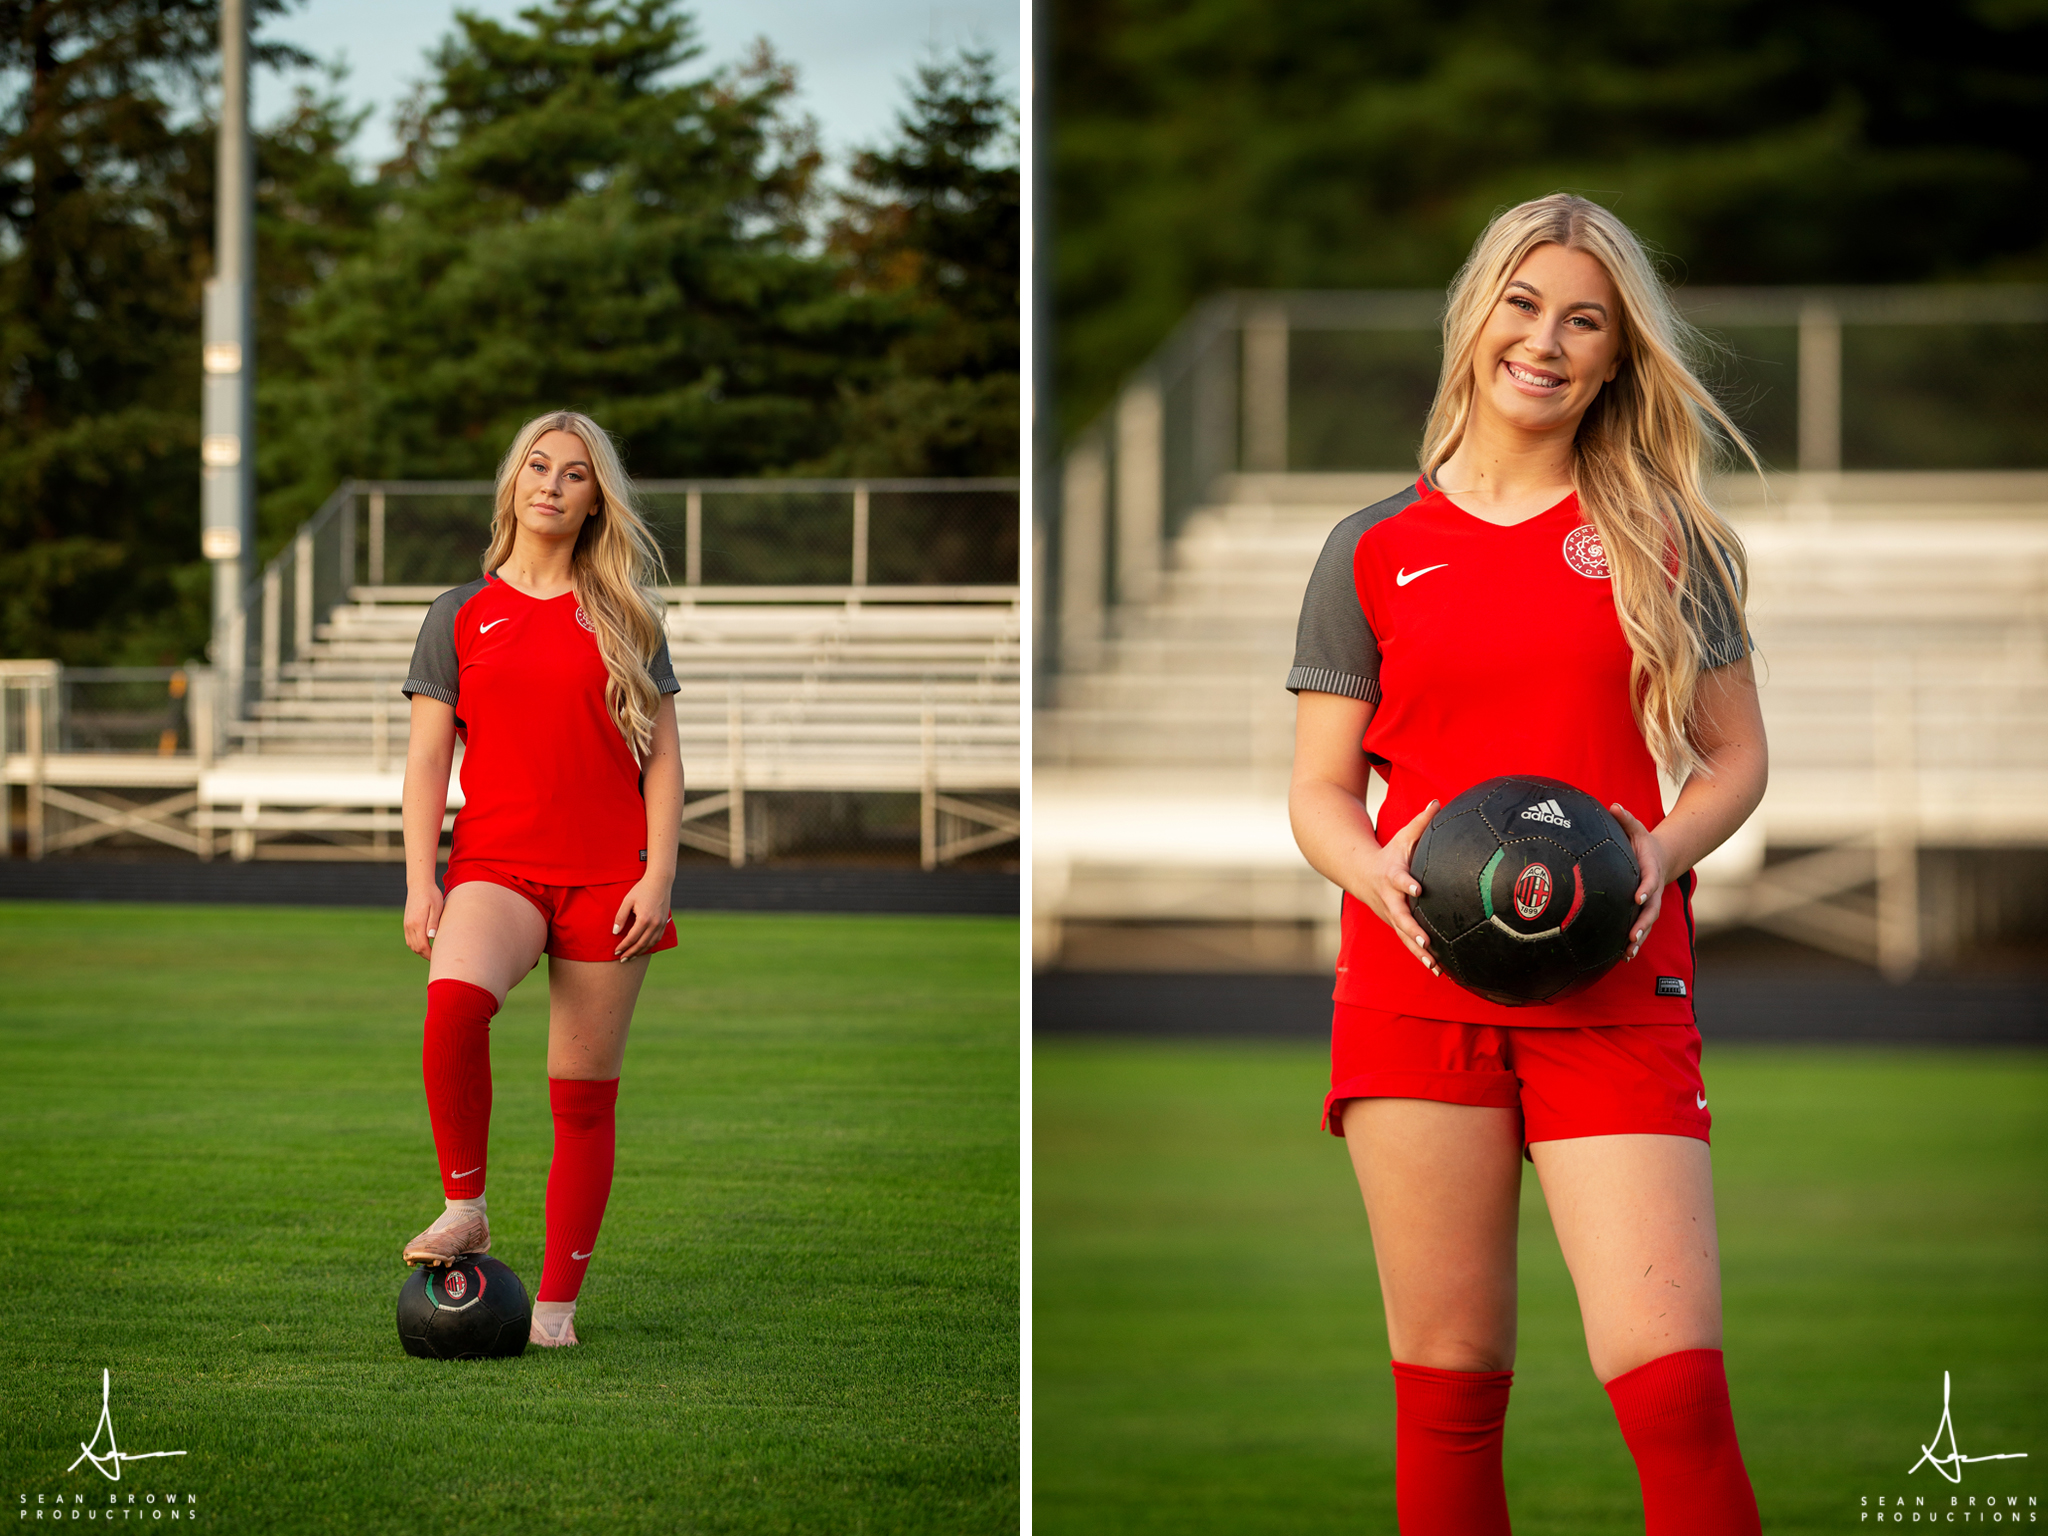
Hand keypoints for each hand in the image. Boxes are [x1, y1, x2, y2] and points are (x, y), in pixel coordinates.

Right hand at [404, 882, 444, 958]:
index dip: (430, 954)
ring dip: (420, 951)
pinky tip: (425, 945)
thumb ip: (434, 922)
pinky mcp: (406, 922)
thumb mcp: (436, 907)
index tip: (438, 958)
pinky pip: (409, 938)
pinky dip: (416, 944)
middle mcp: (409, 925)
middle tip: (437, 958)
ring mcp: (406, 924)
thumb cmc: (431, 895)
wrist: (419, 885)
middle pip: (415, 947)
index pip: (422, 945)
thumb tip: (431, 938)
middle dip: (425, 955)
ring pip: (411, 944)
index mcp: (417, 923)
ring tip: (432, 953)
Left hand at [610, 871, 672, 959]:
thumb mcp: (627, 901)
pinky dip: (649, 945)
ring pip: (650, 944)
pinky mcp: (664, 923)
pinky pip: (657, 939)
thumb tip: (615, 932)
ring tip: (631, 956)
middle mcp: (655, 924)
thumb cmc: (641, 889)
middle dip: (631, 953)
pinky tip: (642, 948)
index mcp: (644, 919)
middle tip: (622, 959)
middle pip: (641, 944)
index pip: (632, 938)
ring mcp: (661, 924)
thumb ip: (620, 917)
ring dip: (640, 952)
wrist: (660, 881)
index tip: (616, 952)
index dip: (623, 946)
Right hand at [1356, 799, 1440, 974]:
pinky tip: (1438, 970)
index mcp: (1392, 876)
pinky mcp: (1394, 925)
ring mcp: (1390, 914)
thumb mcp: (1403, 836)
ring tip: (1434, 965)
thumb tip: (1439, 801)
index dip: (1407, 884)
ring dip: (1418, 951)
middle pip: (1400, 917)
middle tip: (1426, 942)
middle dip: (1412, 930)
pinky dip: (1421, 956)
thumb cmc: (1389, 854)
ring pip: (1403, 935)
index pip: (1400, 880)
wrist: (1359, 872)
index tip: (1418, 889)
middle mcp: (1389, 899)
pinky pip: (1408, 942)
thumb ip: (1422, 821)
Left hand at [1608, 803, 1666, 960]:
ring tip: (1628, 953)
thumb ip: (1626, 819)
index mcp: (1650, 871)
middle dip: (1642, 924)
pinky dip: (1634, 943)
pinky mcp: (1643, 912)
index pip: (1649, 882)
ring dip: (1639, 939)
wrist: (1660, 857)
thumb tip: (1614, 806)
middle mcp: (1652, 890)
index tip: (1637, 897)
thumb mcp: (1636, 829)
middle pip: (1650, 910)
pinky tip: (1623, 957)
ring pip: (1647, 924)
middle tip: (1632, 936)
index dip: (1645, 889)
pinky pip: (1640, 928)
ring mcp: (1650, 903)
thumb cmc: (1642, 842)